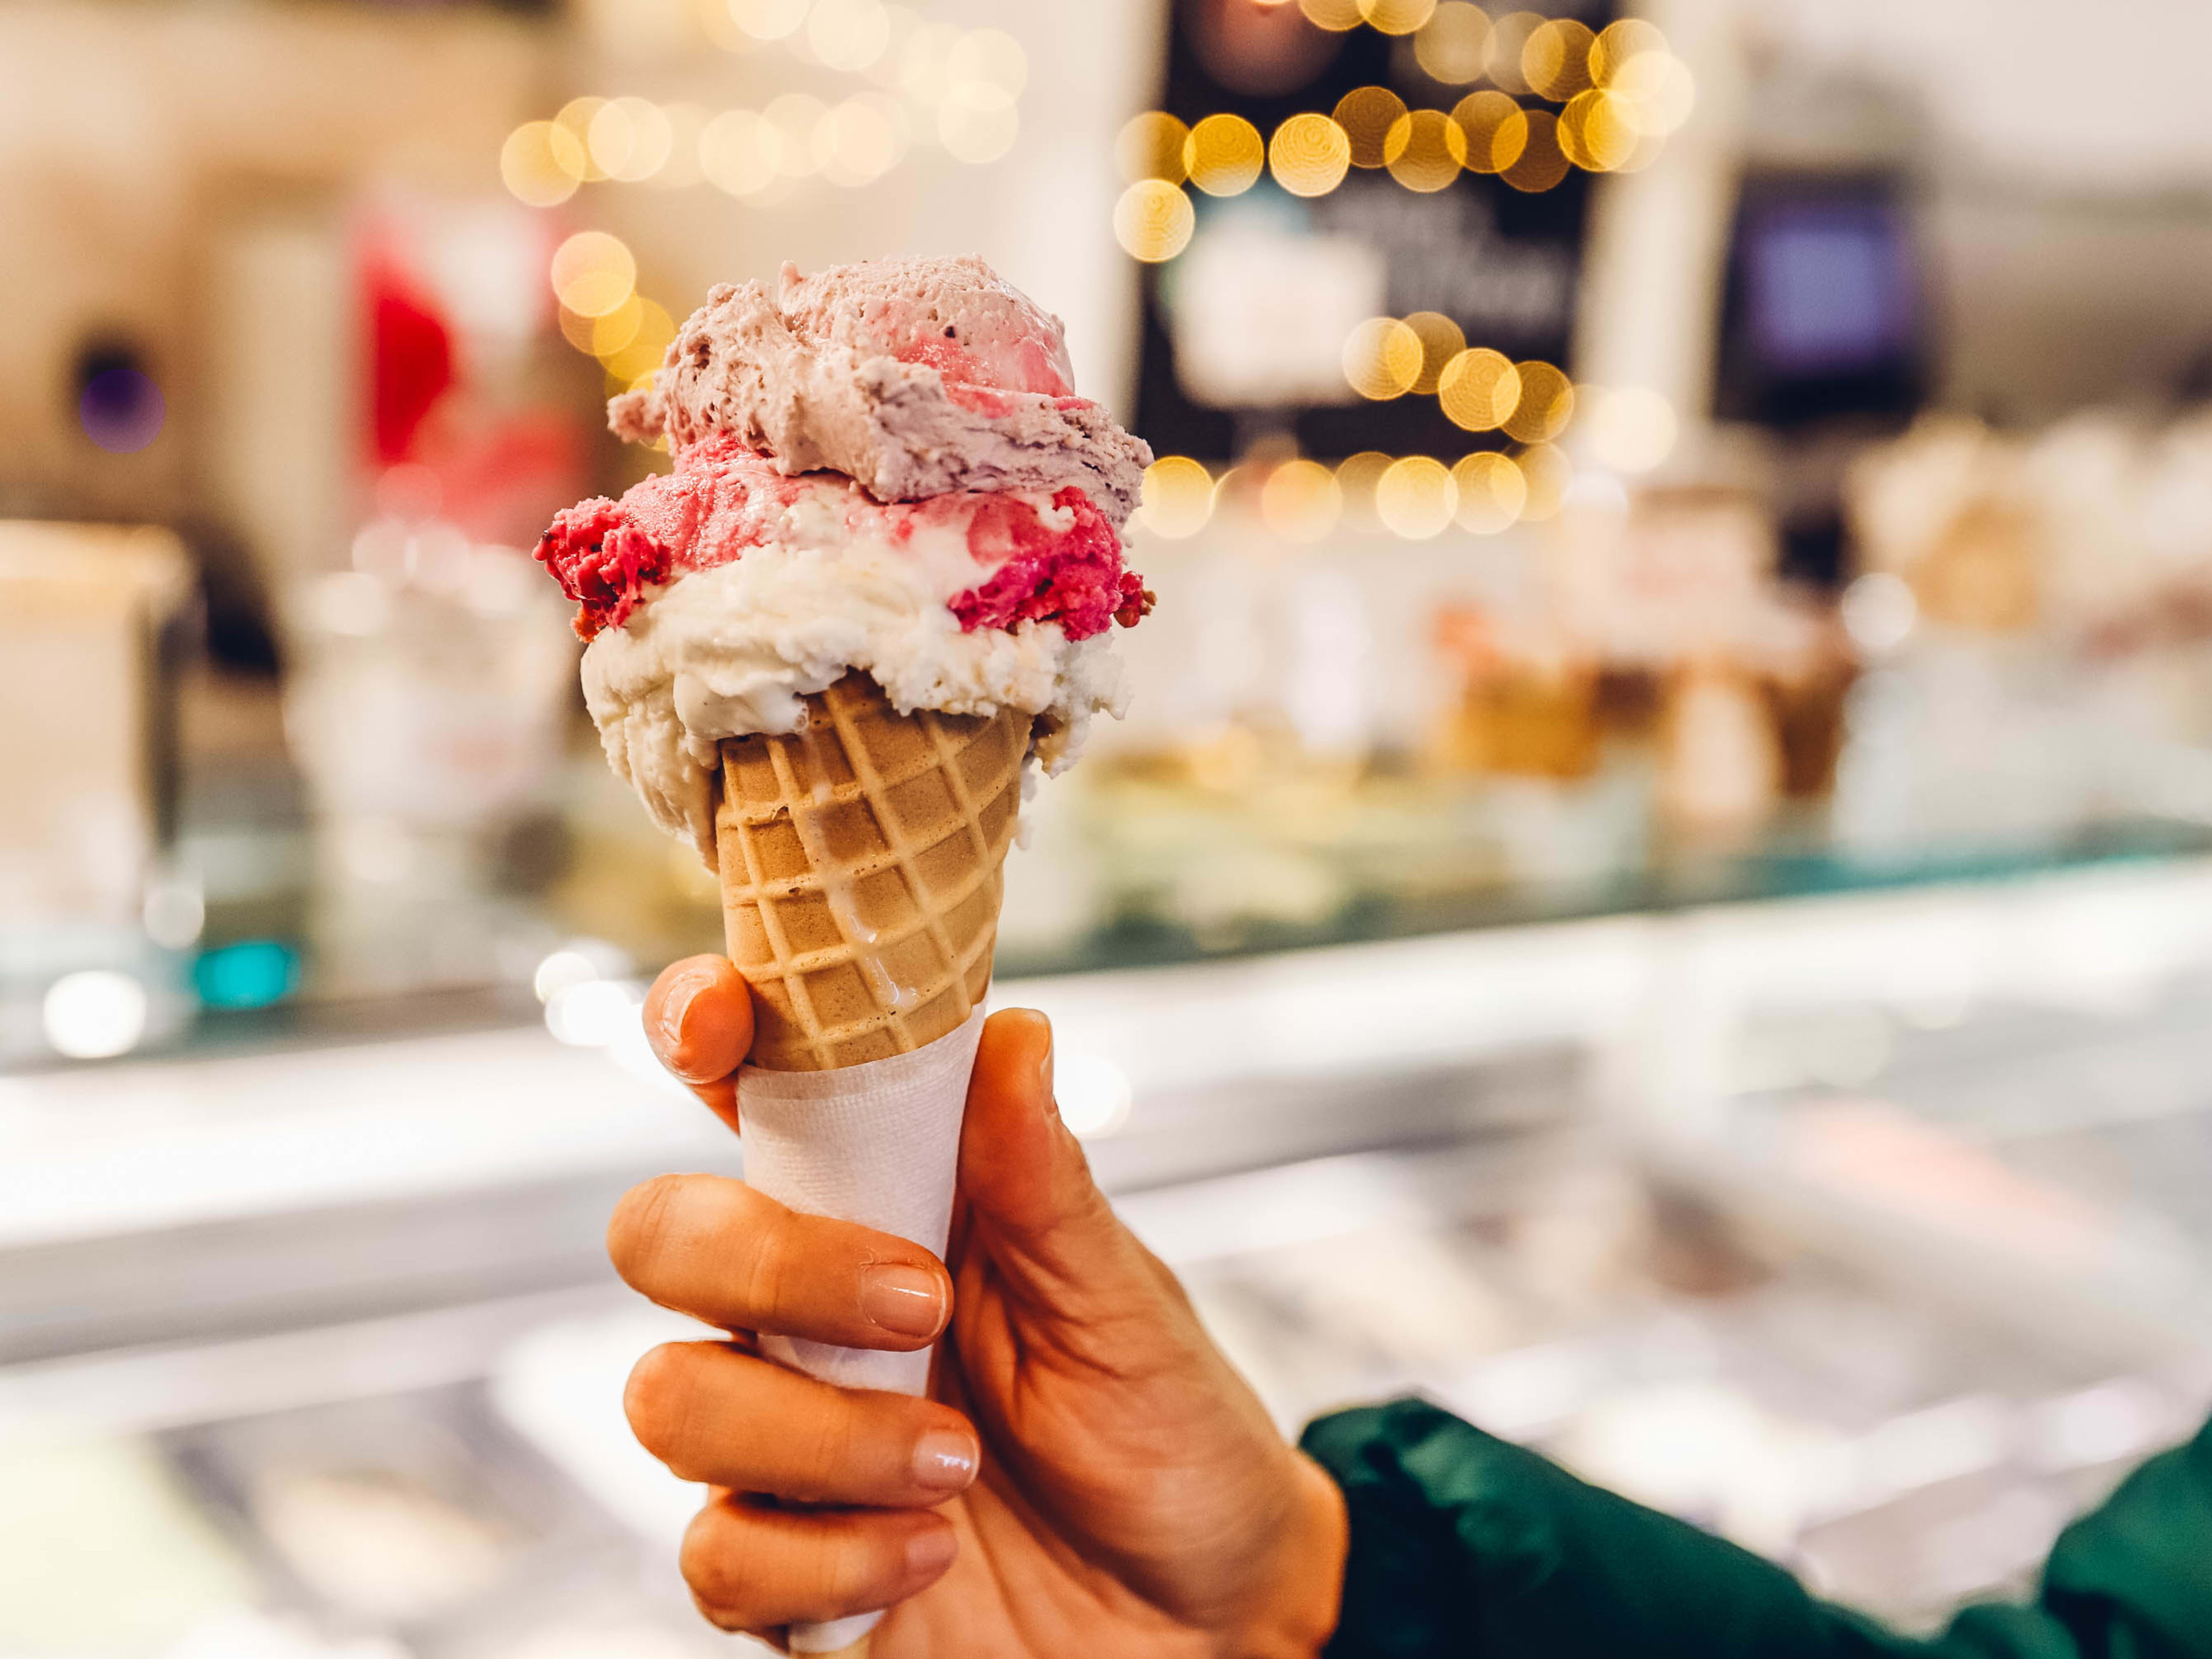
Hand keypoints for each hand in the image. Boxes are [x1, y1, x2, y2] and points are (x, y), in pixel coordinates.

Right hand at [607, 956, 1346, 1656]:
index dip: (706, 1032)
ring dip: (820, 1435)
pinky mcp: (780, 1568)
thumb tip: (1015, 1030)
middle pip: (661, 1234)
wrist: (1206, 1614)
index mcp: (888, 1208)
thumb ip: (1043, 1182)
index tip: (717, 1023)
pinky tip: (929, 1555)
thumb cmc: (1166, 1432)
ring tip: (956, 1467)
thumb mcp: (1121, 1302)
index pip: (755, 1094)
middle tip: (919, 1306)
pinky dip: (832, 1560)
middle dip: (766, 1262)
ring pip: (669, 1399)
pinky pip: (717, 1558)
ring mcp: (781, 1440)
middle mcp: (808, 1312)